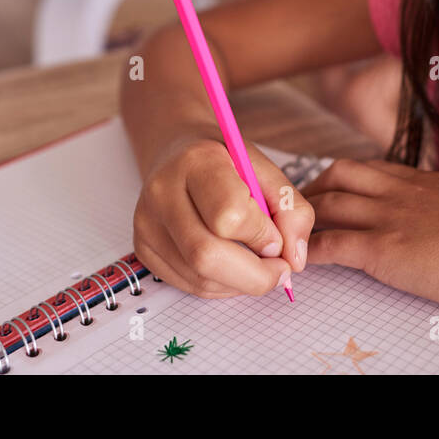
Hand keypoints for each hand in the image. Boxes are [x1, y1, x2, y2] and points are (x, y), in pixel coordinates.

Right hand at [132, 133, 313, 297]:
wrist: (178, 153)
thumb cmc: (225, 162)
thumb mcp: (265, 170)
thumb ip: (290, 209)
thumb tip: (295, 260)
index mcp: (197, 161)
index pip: (229, 214)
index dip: (261, 235)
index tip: (278, 238)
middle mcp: (162, 192)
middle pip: (206, 256)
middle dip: (255, 275)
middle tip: (279, 270)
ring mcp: (147, 223)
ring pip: (199, 278)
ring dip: (240, 283)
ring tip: (256, 263)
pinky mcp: (143, 249)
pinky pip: (189, 285)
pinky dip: (221, 286)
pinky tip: (232, 265)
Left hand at [301, 158, 438, 321]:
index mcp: (429, 182)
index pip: (375, 168)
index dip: (349, 177)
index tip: (336, 187)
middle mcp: (403, 192)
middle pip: (341, 174)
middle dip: (314, 186)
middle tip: (300, 206)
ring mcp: (390, 217)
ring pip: (327, 204)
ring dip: (303, 218)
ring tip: (288, 234)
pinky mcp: (384, 250)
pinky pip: (331, 246)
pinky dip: (309, 253)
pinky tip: (299, 263)